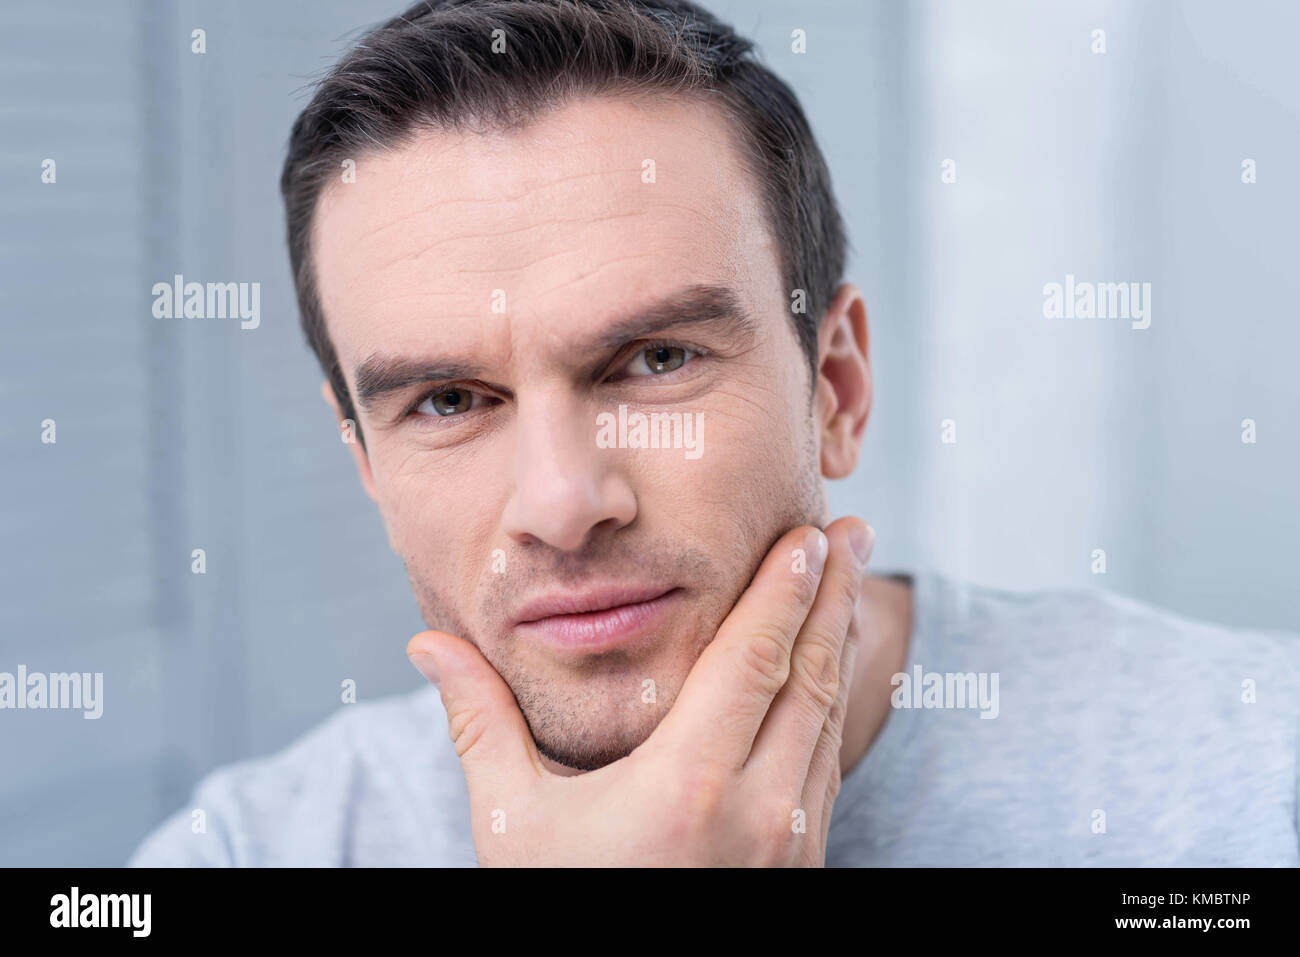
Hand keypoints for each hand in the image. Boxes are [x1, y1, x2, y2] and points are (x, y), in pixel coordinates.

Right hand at [406, 517, 874, 865]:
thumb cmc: (559, 906)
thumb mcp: (511, 824)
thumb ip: (480, 724)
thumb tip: (427, 646)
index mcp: (688, 788)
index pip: (754, 661)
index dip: (785, 590)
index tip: (807, 535)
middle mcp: (756, 813)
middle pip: (812, 677)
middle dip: (833, 595)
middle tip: (852, 530)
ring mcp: (788, 845)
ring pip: (829, 721)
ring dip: (842, 643)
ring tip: (847, 583)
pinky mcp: (800, 867)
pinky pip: (827, 766)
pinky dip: (832, 705)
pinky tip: (825, 675)